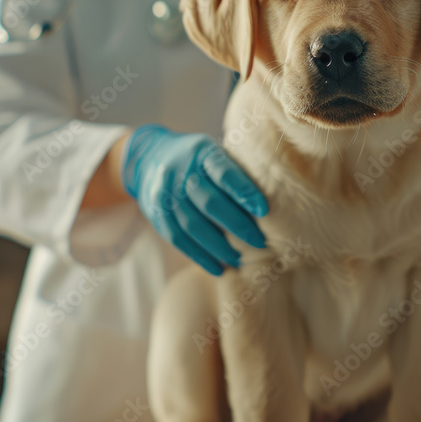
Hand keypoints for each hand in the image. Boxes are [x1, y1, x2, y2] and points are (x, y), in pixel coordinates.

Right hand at [122, 125, 267, 275]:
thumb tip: (271, 203)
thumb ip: (235, 171)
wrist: (149, 158)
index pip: (224, 173)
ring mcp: (165, 193)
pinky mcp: (156, 214)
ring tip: (239, 260)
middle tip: (259, 242)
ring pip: (193, 225)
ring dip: (218, 247)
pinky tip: (217, 268)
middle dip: (237, 225)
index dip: (244, 192)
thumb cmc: (197, 160)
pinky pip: (178, 239)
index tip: (264, 210)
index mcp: (201, 152)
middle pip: (209, 203)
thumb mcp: (214, 152)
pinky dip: (199, 256)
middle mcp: (180, 171)